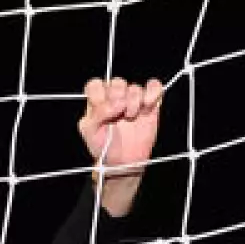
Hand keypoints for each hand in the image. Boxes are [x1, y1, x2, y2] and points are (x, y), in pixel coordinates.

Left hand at [78, 77, 162, 215]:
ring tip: (130, 117)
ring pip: (134, 87)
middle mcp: (114, 97)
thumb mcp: (90, 133)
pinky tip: (147, 106)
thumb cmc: (104, 146)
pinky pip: (154, 86)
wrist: (123, 161)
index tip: (103, 108)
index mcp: (97, 101)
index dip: (99, 94)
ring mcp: (133, 99)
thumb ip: (97, 114)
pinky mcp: (150, 102)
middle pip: (117, 83)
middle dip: (118, 99)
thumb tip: (116, 103)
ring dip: (133, 103)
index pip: (95, 84)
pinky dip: (152, 92)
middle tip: (119, 115)